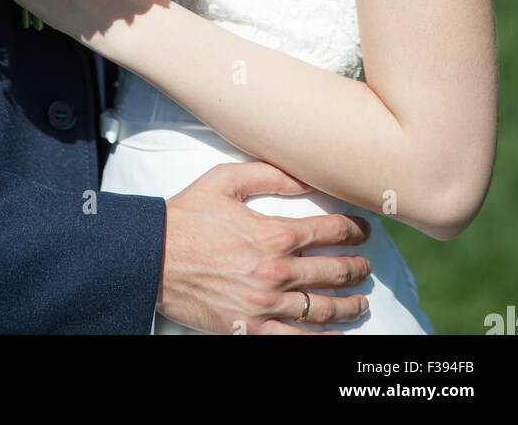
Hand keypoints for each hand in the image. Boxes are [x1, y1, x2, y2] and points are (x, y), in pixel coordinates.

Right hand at [158, 162, 371, 334]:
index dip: (353, 230)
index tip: (362, 230)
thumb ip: (269, 174)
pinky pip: (296, 342)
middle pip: (333, 272)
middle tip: (365, 267)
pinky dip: (322, 341)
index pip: (329, 232)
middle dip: (356, 269)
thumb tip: (306, 177)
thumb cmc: (187, 215)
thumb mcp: (225, 180)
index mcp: (273, 233)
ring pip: (322, 310)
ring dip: (349, 306)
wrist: (152, 256)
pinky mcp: (250, 329)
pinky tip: (336, 337)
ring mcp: (265, 304)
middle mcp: (276, 271)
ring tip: (360, 303)